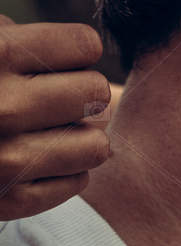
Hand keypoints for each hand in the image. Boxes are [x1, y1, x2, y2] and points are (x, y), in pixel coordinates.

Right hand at [0, 18, 113, 220]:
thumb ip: (11, 36)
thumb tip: (78, 50)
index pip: (84, 45)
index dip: (74, 49)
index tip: (58, 58)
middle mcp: (3, 108)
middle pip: (96, 92)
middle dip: (80, 92)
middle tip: (56, 96)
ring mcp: (7, 160)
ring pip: (96, 145)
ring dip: (79, 135)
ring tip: (50, 129)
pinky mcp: (10, 200)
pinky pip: (78, 181)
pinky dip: (65, 170)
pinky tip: (36, 157)